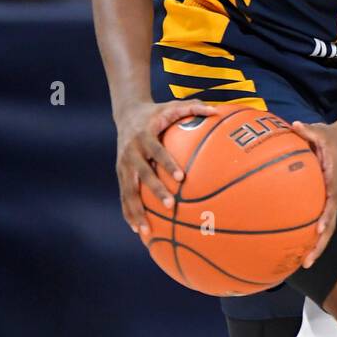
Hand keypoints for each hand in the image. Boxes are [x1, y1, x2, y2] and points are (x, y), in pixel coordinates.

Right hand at [115, 98, 209, 239]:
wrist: (127, 113)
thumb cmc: (156, 112)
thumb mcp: (172, 106)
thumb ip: (194, 107)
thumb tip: (217, 111)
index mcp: (144, 136)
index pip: (157, 151)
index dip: (167, 163)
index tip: (181, 177)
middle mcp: (131, 152)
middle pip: (142, 174)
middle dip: (154, 190)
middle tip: (169, 205)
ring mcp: (123, 165)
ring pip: (128, 191)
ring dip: (136, 211)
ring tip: (146, 231)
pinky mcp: (120, 174)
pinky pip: (124, 196)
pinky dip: (129, 213)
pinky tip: (138, 230)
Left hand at [290, 120, 336, 267]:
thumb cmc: (330, 136)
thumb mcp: (321, 130)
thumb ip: (308, 130)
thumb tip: (294, 125)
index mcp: (333, 179)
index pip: (331, 200)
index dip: (326, 216)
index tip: (318, 230)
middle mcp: (334, 193)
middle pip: (330, 224)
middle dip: (320, 244)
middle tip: (307, 262)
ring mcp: (331, 200)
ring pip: (327, 228)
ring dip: (318, 246)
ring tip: (304, 264)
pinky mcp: (326, 201)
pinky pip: (321, 222)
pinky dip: (313, 237)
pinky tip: (300, 248)